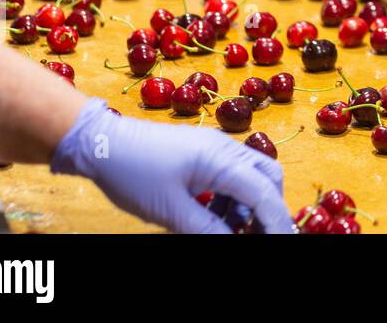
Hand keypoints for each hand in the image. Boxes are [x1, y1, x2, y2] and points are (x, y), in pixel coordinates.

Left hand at [51, 98, 293, 233]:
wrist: (102, 143)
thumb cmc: (133, 173)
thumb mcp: (171, 210)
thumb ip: (207, 229)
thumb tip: (234, 242)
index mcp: (221, 159)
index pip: (263, 192)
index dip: (277, 221)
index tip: (284, 241)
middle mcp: (226, 148)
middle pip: (268, 177)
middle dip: (269, 209)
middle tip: (258, 235)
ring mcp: (215, 148)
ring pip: (251, 176)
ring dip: (248, 206)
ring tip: (231, 232)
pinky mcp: (203, 153)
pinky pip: (231, 175)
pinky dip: (232, 199)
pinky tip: (215, 219)